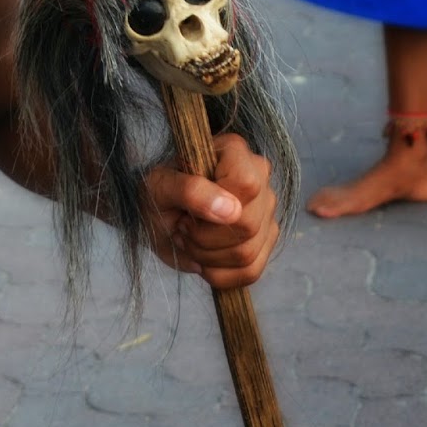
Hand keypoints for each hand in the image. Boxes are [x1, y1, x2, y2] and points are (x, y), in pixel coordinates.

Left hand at [143, 133, 279, 290]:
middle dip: (204, 237)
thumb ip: (190, 190)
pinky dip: (218, 274)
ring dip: (206, 257)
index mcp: (235, 152)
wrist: (159, 214)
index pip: (246, 185)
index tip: (186, 210)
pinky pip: (251, 272)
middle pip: (248, 225)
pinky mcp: (266, 240)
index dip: (215, 205)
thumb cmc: (159, 193)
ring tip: (188, 240)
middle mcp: (260, 178)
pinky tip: (201, 258)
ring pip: (248, 252)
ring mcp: (267, 211)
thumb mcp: (160, 187)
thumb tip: (231, 210)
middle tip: (181, 227)